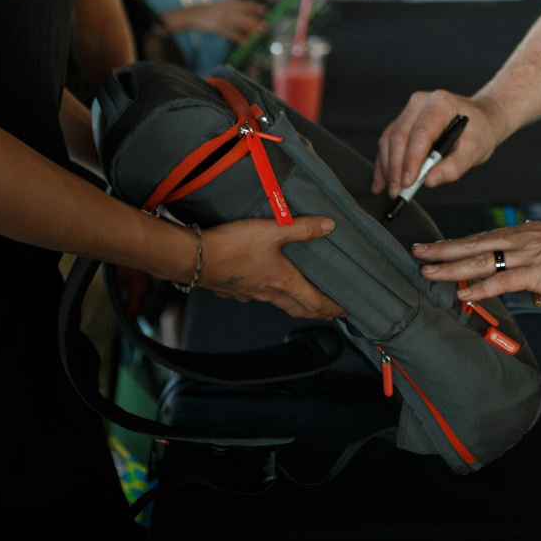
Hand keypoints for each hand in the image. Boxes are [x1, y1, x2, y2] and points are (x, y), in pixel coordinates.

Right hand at [167, 0, 266, 42]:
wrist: (192, 14)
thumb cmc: (208, 11)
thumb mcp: (220, 6)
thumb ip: (232, 8)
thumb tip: (246, 13)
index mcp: (228, 2)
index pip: (245, 3)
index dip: (255, 6)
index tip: (264, 10)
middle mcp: (227, 9)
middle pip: (245, 15)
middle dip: (256, 21)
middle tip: (265, 26)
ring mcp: (223, 18)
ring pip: (240, 24)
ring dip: (250, 30)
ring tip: (258, 35)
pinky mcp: (218, 27)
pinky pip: (232, 33)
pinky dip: (239, 38)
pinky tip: (246, 43)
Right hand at [199, 215, 347, 319]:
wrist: (193, 258)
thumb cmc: (233, 245)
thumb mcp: (272, 230)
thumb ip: (301, 227)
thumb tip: (329, 225)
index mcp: (283, 282)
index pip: (315, 302)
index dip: (333, 308)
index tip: (347, 312)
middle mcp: (268, 293)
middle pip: (299, 309)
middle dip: (317, 312)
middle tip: (331, 314)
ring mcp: (249, 294)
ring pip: (278, 303)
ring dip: (295, 305)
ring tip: (303, 302)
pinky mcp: (233, 290)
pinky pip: (257, 296)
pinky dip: (269, 296)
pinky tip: (265, 287)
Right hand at [372, 89, 505, 196]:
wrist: (482, 117)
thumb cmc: (480, 131)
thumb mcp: (476, 150)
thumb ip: (454, 167)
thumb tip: (429, 181)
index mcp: (441, 104)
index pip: (421, 134)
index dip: (412, 160)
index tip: (408, 183)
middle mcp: (421, 102)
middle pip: (400, 136)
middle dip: (396, 167)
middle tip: (397, 192)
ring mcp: (410, 109)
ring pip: (390, 139)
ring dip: (387, 167)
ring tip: (390, 190)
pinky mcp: (404, 120)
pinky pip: (389, 141)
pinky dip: (385, 162)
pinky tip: (381, 181)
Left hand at [412, 220, 540, 301]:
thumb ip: (538, 261)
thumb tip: (528, 281)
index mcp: (524, 234)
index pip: (483, 238)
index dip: (458, 244)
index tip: (437, 247)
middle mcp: (520, 240)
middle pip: (473, 244)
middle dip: (442, 249)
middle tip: (417, 251)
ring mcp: (526, 255)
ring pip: (480, 260)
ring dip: (451, 267)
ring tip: (428, 271)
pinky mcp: (537, 272)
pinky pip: (502, 281)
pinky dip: (480, 287)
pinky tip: (463, 293)